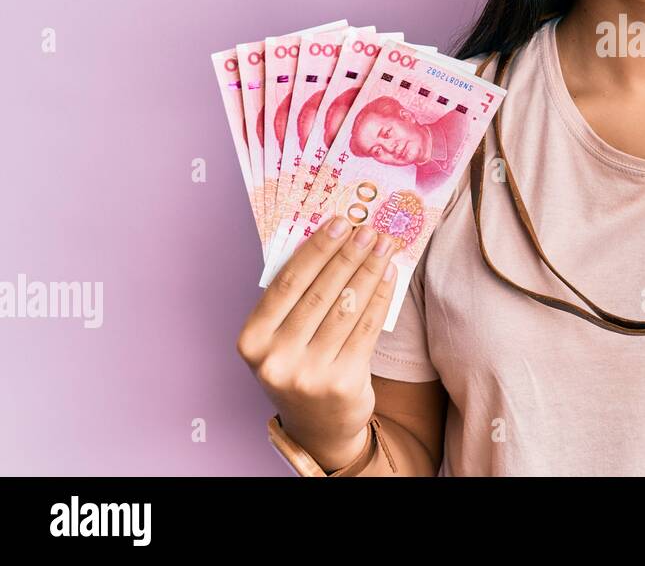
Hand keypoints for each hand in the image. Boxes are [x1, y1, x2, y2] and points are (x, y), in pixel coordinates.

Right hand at [236, 217, 398, 469]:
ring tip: (385, 246)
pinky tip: (389, 275)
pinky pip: (367, 329)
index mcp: (252, 341)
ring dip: (369, 270)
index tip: (340, 223)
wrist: (318, 424)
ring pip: (347, 308)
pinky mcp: (342, 383)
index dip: (316, 249)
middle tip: (370, 229)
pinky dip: (380, 296)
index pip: (288, 283)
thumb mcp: (280, 337)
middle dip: (349, 255)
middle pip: (320, 293)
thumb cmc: (298, 364)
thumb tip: (331, 239)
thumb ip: (294, 297)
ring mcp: (309, 374)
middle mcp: (275, 359)